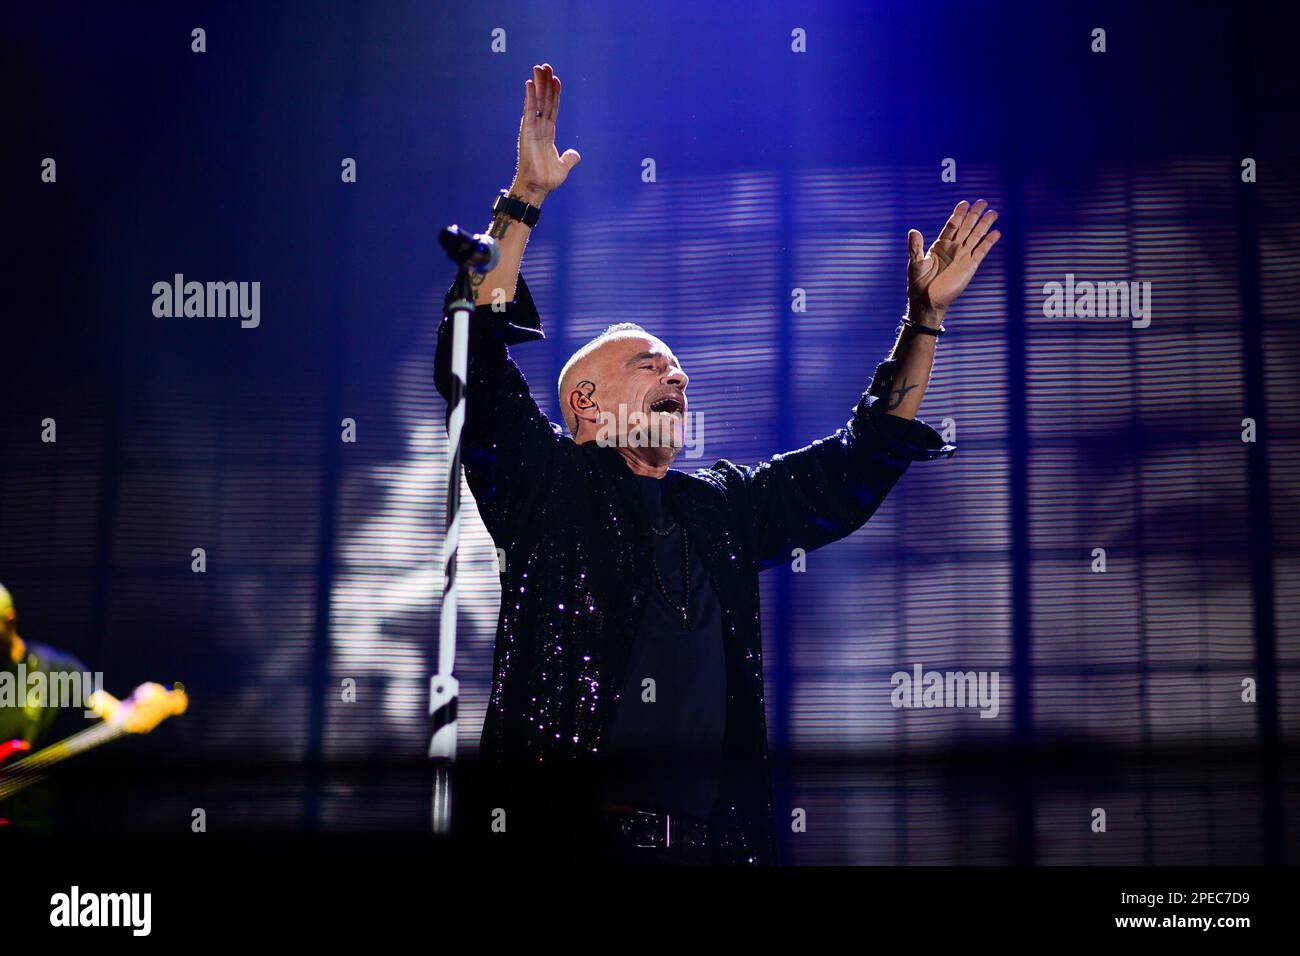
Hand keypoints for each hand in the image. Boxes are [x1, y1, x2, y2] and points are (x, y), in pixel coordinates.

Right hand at [511, 63, 581, 204]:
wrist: (537, 187)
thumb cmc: (546, 179)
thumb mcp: (563, 166)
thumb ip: (570, 158)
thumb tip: (576, 154)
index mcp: (548, 134)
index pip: (552, 108)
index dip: (554, 94)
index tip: (556, 79)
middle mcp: (540, 128)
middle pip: (544, 100)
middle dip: (545, 83)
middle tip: (546, 66)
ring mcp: (532, 128)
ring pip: (537, 101)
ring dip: (538, 84)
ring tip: (539, 67)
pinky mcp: (527, 130)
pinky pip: (529, 110)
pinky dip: (530, 96)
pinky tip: (531, 82)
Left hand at [906, 200, 1000, 322]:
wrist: (928, 300)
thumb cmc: (919, 282)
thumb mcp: (916, 263)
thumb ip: (915, 247)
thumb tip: (913, 231)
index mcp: (940, 244)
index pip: (952, 225)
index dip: (958, 214)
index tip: (964, 203)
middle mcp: (953, 248)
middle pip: (966, 227)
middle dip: (974, 215)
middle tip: (982, 202)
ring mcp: (963, 256)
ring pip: (976, 236)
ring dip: (984, 225)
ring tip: (993, 213)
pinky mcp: (970, 266)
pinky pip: (981, 252)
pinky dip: (989, 243)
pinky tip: (996, 233)